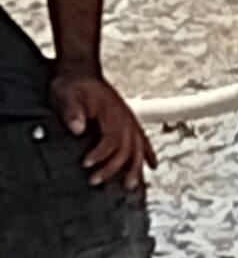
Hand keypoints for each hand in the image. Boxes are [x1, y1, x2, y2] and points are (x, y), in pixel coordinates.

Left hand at [50, 67, 155, 188]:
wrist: (81, 72)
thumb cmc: (72, 85)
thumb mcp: (66, 95)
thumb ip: (72, 111)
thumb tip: (77, 129)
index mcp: (111, 112)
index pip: (112, 139)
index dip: (101, 154)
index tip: (86, 165)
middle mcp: (124, 117)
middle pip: (126, 147)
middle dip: (114, 167)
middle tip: (96, 180)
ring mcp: (128, 119)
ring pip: (138, 147)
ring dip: (135, 166)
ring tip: (129, 185)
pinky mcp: (128, 121)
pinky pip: (143, 140)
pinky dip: (148, 154)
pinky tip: (151, 166)